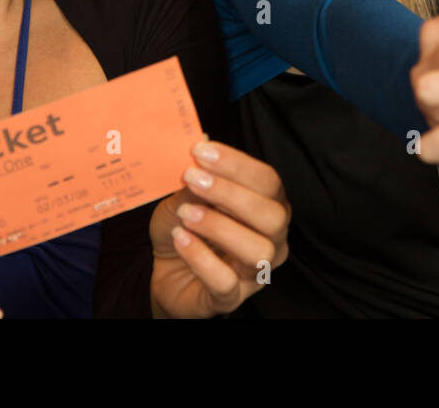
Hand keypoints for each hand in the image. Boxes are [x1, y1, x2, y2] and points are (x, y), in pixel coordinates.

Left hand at [149, 140, 289, 317]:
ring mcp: (256, 272)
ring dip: (219, 227)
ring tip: (185, 214)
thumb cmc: (185, 224)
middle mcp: (272, 238)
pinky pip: (226, 282)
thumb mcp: (187, 193)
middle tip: (192, 178)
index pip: (268, 181)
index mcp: (268, 205)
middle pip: (273, 215)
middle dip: (231, 194)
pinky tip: (181, 239)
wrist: (165, 268)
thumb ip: (198, 173)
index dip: (236, 164)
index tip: (200, 151)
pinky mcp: (232, 298)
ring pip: (258, 251)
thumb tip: (203, 140)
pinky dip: (201, 258)